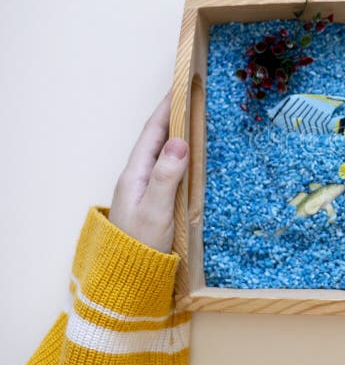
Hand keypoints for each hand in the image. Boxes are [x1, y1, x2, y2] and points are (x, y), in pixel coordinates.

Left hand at [109, 91, 189, 252]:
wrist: (129, 278)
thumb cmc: (141, 245)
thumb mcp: (156, 210)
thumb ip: (167, 176)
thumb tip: (180, 141)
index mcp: (135, 173)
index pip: (153, 131)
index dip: (167, 107)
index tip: (181, 85)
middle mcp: (138, 176)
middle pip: (157, 137)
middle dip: (173, 113)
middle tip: (193, 94)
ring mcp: (145, 188)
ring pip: (163, 151)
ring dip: (177, 132)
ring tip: (195, 115)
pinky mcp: (155, 199)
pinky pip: (168, 166)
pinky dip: (181, 152)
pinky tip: (192, 153)